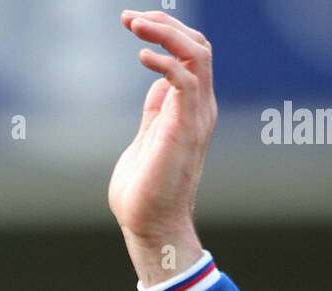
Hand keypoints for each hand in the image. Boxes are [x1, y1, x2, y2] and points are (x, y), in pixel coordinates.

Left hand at [108, 10, 214, 285]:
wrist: (149, 228)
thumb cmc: (143, 195)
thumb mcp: (147, 140)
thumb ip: (155, 113)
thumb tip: (157, 86)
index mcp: (190, 110)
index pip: (191, 55)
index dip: (165, 32)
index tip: (134, 24)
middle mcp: (199, 109)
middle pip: (198, 45)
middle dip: (165, 23)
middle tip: (131, 18)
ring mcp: (195, 118)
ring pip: (197, 53)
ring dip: (166, 32)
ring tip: (134, 25)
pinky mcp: (185, 129)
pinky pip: (186, 79)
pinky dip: (165, 60)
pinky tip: (142, 57)